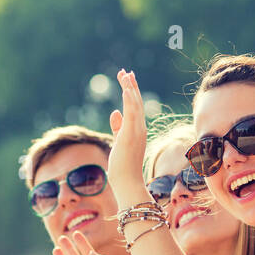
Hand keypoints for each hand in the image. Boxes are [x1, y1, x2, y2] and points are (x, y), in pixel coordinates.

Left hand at [107, 69, 148, 203]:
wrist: (128, 183)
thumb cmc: (123, 167)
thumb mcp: (119, 143)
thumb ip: (117, 127)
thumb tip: (115, 112)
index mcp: (138, 131)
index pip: (135, 108)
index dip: (131, 92)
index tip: (126, 80)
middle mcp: (140, 128)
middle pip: (137, 102)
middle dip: (131, 86)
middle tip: (125, 71)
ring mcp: (137, 131)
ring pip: (135, 104)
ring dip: (129, 88)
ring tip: (124, 74)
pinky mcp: (130, 134)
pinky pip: (132, 113)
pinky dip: (130, 99)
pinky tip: (125, 88)